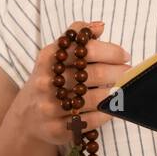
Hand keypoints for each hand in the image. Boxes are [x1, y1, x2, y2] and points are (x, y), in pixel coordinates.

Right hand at [12, 21, 131, 142]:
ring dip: (115, 93)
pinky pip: (91, 120)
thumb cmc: (51, 79)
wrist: (27, 116)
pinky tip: (111, 107)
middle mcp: (45, 82)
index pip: (85, 48)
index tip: (125, 55)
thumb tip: (100, 26)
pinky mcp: (56, 129)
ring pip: (95, 99)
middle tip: (129, 72)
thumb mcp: (57, 54)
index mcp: (47, 58)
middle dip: (118, 72)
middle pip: (93, 74)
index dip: (111, 51)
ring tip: (123, 88)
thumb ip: (78, 35)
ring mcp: (49, 107)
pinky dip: (106, 113)